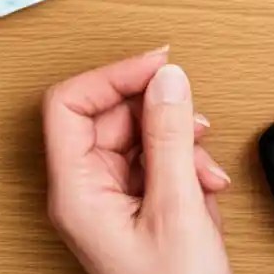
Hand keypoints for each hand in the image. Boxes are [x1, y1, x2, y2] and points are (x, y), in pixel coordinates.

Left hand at [43, 48, 232, 273]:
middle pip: (109, 116)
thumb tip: (166, 80)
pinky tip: (205, 186)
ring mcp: (109, 199)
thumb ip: (170, 137)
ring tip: (204, 164)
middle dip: (157, 113)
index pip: (68, 105)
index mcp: (75, 190)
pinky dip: (185, 164)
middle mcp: (84, 191)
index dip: (111, 76)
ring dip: (178, 141)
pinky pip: (154, 162)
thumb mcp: (177, 207)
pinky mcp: (135, 207)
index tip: (155, 66)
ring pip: (137, 137)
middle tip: (191, 119)